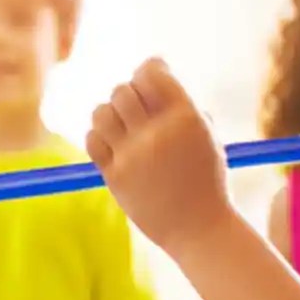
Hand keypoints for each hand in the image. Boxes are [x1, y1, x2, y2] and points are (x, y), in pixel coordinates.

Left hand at [87, 58, 232, 257]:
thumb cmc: (206, 181)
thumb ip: (182, 106)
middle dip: (129, 95)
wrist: (198, 229)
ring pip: (101, 112)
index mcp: (186, 118)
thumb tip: (152, 76)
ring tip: (123, 127)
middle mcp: (157, 133)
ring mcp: (133, 155)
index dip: (149, 70)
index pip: (151, 72)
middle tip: (138, 111)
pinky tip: (114, 145)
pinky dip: (99, 137)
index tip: (151, 79)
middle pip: (122, 90)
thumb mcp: (207, 138)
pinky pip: (92, 140)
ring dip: (110, 114)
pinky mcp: (115, 176)